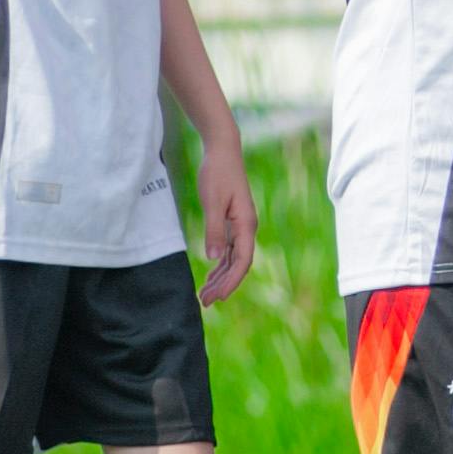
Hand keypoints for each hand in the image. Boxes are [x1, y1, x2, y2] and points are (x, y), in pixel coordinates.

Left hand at [193, 136, 257, 305]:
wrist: (223, 151)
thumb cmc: (218, 174)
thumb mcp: (213, 202)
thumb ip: (215, 230)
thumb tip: (214, 258)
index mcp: (246, 224)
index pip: (242, 260)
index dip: (231, 281)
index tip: (217, 297)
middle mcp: (247, 227)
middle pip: (239, 263)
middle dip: (224, 284)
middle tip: (206, 302)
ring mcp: (241, 225)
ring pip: (233, 258)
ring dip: (221, 277)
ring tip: (205, 294)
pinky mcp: (232, 221)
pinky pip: (229, 249)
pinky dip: (220, 263)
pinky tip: (211, 273)